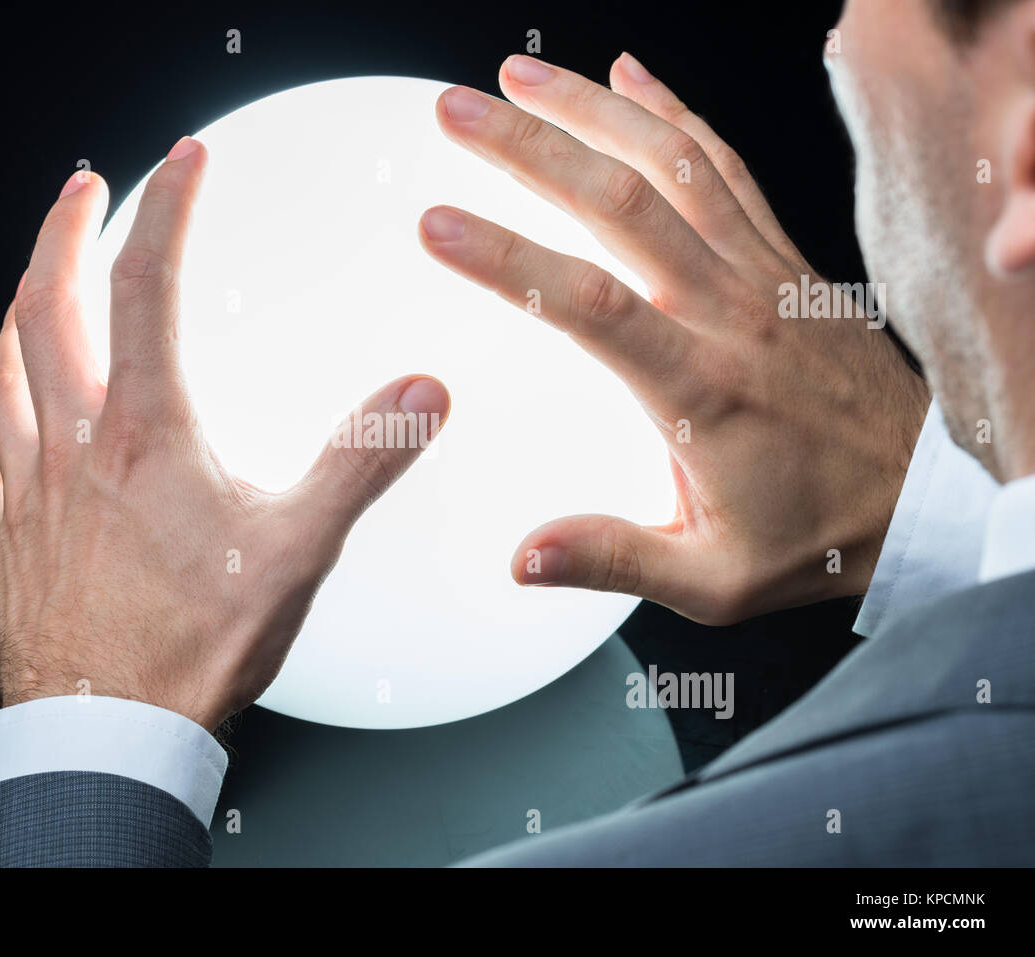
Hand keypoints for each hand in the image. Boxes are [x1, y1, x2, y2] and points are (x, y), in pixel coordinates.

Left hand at [0, 139, 448, 730]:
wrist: (102, 733)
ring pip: (5, 363)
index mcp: (146, 432)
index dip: (167, 208)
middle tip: (82, 187)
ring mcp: (30, 486)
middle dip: (64, 229)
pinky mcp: (8, 530)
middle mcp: (74, 443)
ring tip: (39, 275)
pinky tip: (18, 398)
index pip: (146, 286)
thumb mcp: (299, 550)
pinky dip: (4, 388)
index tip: (186, 160)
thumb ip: (362, 461)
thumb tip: (422, 391)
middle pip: (49, 304)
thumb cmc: (192, 649)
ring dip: (21, 301)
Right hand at [420, 53, 928, 625]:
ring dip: (591, 110)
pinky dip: (676, 114)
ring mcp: (763, 274)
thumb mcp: (714, 580)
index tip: (437, 225)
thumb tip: (524, 559)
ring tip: (520, 75)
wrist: (925, 497)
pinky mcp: (785, 259)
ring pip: (673, 165)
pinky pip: (728, 168)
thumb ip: (615, 558)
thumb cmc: (819, 537)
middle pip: (621, 205)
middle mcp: (732, 313)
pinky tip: (629, 78)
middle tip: (455, 111)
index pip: (588, 306)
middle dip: (529, 148)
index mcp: (701, 390)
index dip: (507, 258)